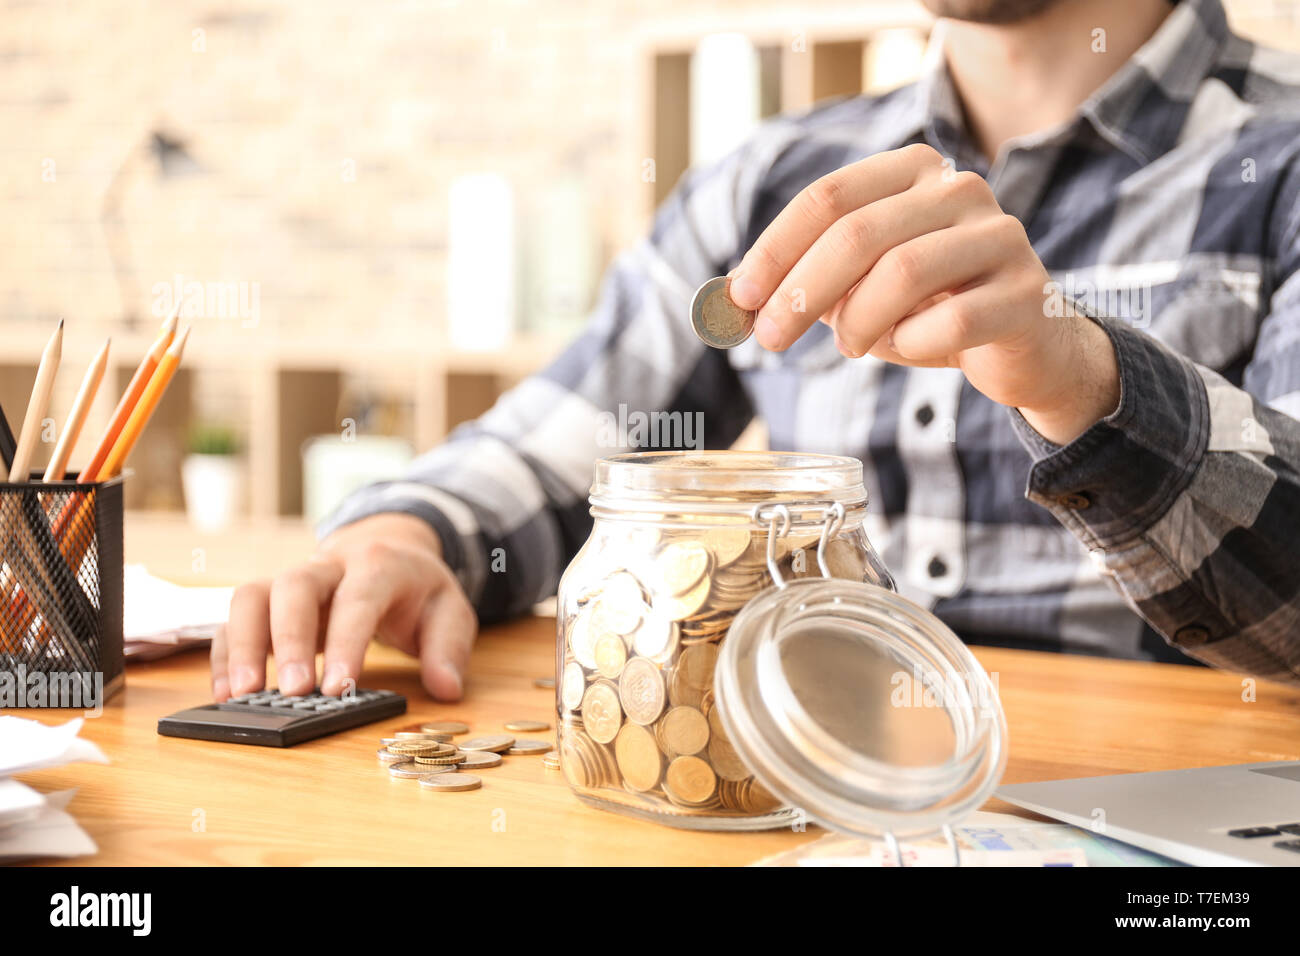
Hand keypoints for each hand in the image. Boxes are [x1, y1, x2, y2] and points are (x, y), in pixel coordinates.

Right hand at [211, 513, 474, 701]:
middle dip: (289, 640)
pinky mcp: (268, 601)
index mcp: (379, 564)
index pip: (359, 598)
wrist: (389, 549)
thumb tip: (446, 689)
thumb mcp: (450, 611)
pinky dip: (224, 654)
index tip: (337, 688)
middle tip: (293, 691)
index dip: (346, 641)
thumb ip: (449, 648)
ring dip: (242, 644)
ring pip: (252, 595)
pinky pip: (233, 618)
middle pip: (295, 587)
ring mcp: (292, 580)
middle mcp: (329, 566)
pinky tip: (228, 693)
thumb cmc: (417, 590)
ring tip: (243, 695)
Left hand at [728, 143, 1118, 443]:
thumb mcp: (859, 289)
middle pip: (858, 233)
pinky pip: (950, 321)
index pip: (827, 198)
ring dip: (857, 321)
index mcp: (912, 171)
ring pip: (903, 272)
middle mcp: (959, 189)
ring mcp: (999, 235)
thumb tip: (734, 299)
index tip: (741, 295)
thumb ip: (807, 282)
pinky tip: (908, 347)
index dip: (776, 247)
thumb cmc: (929, 311)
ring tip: (849, 346)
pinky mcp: (1025, 291)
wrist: (1023, 345)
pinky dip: (911, 344)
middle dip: (801, 291)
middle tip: (770, 338)